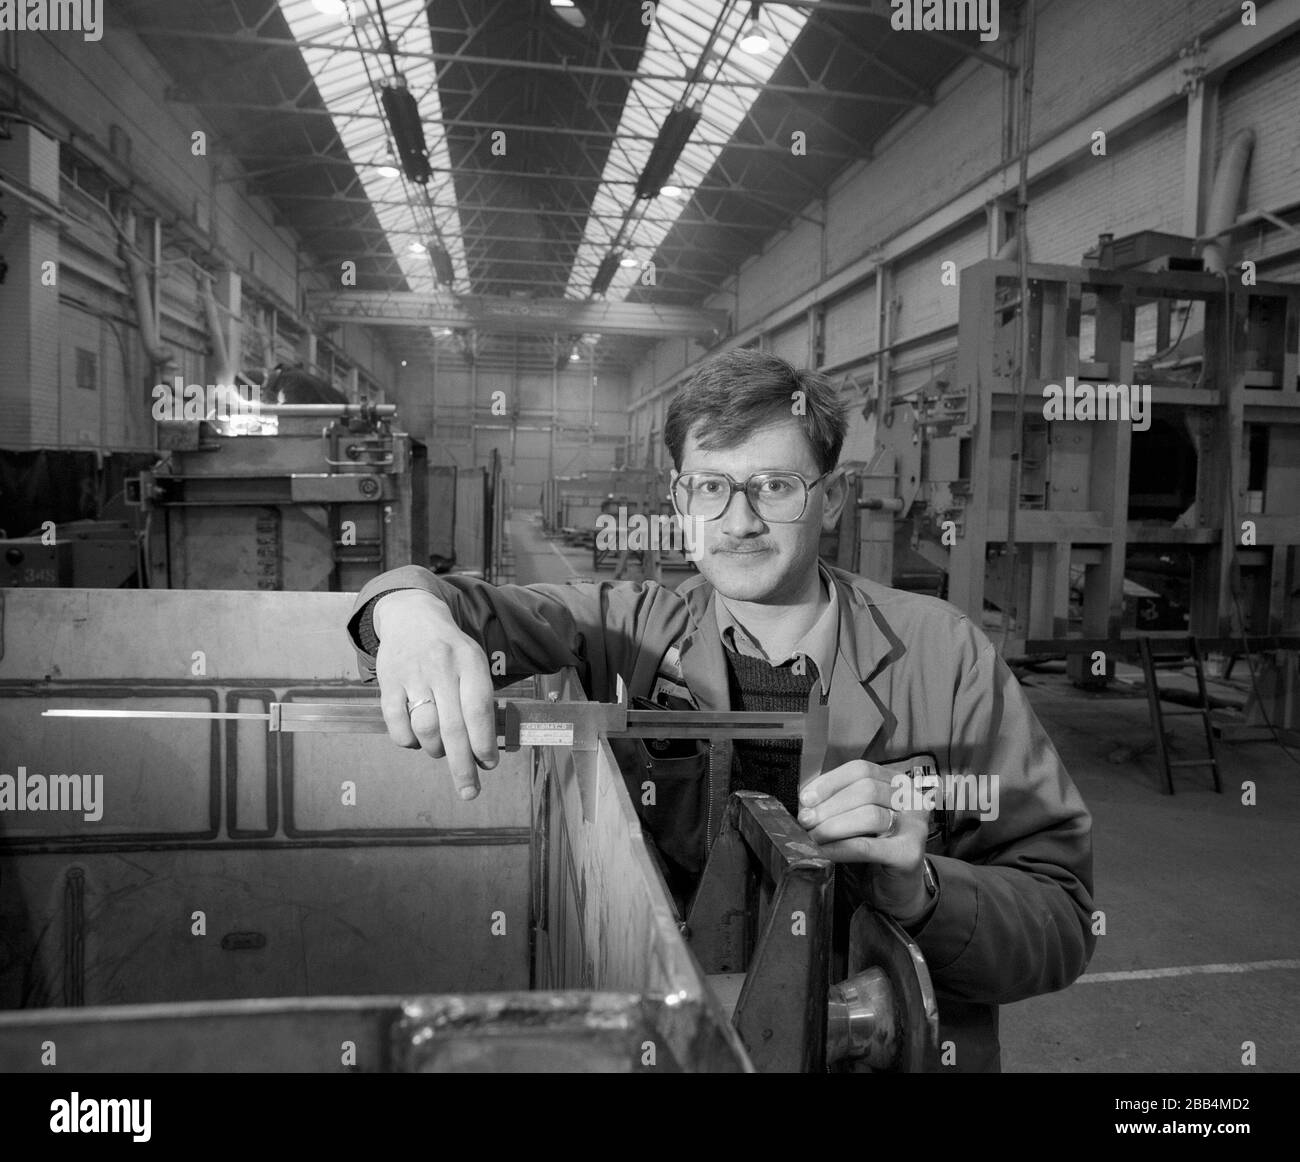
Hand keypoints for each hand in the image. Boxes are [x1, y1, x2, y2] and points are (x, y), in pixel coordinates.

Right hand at [373, 590, 498, 798]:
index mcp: (470, 663)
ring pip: (425, 729)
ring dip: (436, 751)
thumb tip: (484, 749)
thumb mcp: (474, 662)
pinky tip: (417, 740)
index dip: (484, 743)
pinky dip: (408, 742)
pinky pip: (397, 725)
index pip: (479, 710)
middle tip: (469, 791)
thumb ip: (479, 700)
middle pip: (453, 728)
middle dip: (463, 766)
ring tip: (441, 751)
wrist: (412, 617)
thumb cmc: (450, 650)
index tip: (489, 765)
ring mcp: (413, 675)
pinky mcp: (388, 682)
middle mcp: (442, 668)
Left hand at [795, 759, 930, 922]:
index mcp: (896, 783)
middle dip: (829, 805)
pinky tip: (824, 852)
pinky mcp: (909, 854)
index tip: (805, 798)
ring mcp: (914, 826)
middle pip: (866, 789)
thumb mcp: (856, 817)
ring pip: (869, 815)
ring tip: (813, 837)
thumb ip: (839, 803)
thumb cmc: (874, 848)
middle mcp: (911, 799)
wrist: (897, 888)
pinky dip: (840, 848)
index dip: (830, 782)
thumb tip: (807, 801)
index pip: (861, 770)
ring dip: (833, 826)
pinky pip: (867, 846)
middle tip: (806, 821)